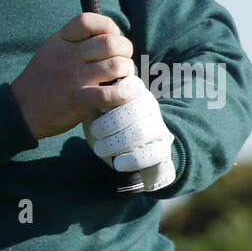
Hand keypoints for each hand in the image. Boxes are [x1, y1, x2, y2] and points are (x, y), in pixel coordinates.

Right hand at [9, 13, 137, 141]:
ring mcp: (74, 78)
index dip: (107, 26)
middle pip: (110, 42)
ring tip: (124, 77)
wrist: (21, 110)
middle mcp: (68, 56)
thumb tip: (109, 37)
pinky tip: (127, 93)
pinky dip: (123, 94)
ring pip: (115, 66)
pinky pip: (108, 94)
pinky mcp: (78, 100)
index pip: (87, 20)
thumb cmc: (42, 80)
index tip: (112, 37)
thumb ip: (74, 41)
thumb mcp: (51, 50)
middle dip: (125, 49)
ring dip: (127, 71)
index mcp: (61, 41)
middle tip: (124, 60)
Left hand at [81, 76, 176, 192]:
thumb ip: (93, 101)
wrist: (134, 152)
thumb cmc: (109, 126)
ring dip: (116, 143)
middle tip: (94, 131)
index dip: (110, 96)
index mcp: (133, 90)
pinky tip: (117, 164)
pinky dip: (131, 160)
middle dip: (110, 122)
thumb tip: (89, 101)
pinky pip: (151, 153)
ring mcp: (158, 127)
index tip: (96, 106)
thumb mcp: (98, 110)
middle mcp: (149, 106)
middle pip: (132, 110)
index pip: (126, 86)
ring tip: (100, 149)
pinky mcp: (163, 149)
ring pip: (141, 133)